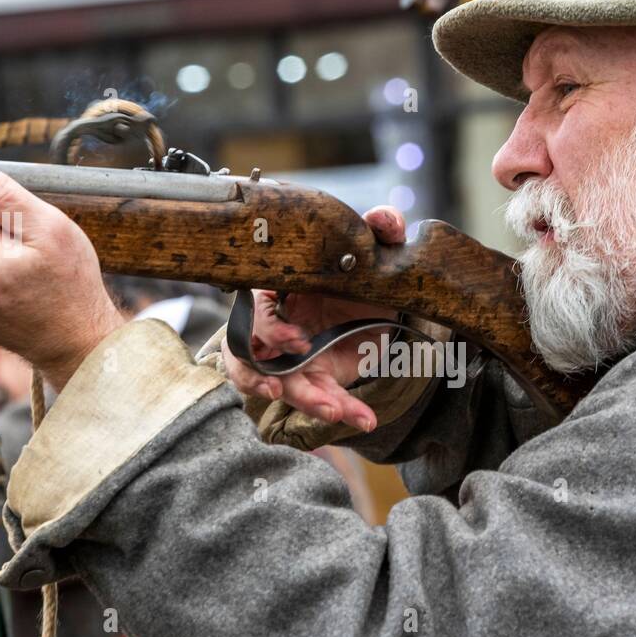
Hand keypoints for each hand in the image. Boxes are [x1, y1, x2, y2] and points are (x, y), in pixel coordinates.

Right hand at [221, 206, 405, 431]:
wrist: (379, 303)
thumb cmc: (360, 273)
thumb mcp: (373, 252)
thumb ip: (381, 229)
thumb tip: (384, 218)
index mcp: (278, 287)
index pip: (253, 309)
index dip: (268, 329)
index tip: (297, 341)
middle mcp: (273, 324)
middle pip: (250, 356)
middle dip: (270, 378)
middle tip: (296, 390)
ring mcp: (286, 356)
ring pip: (277, 384)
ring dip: (305, 401)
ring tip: (335, 412)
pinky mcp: (309, 378)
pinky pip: (313, 399)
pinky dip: (337, 410)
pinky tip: (362, 418)